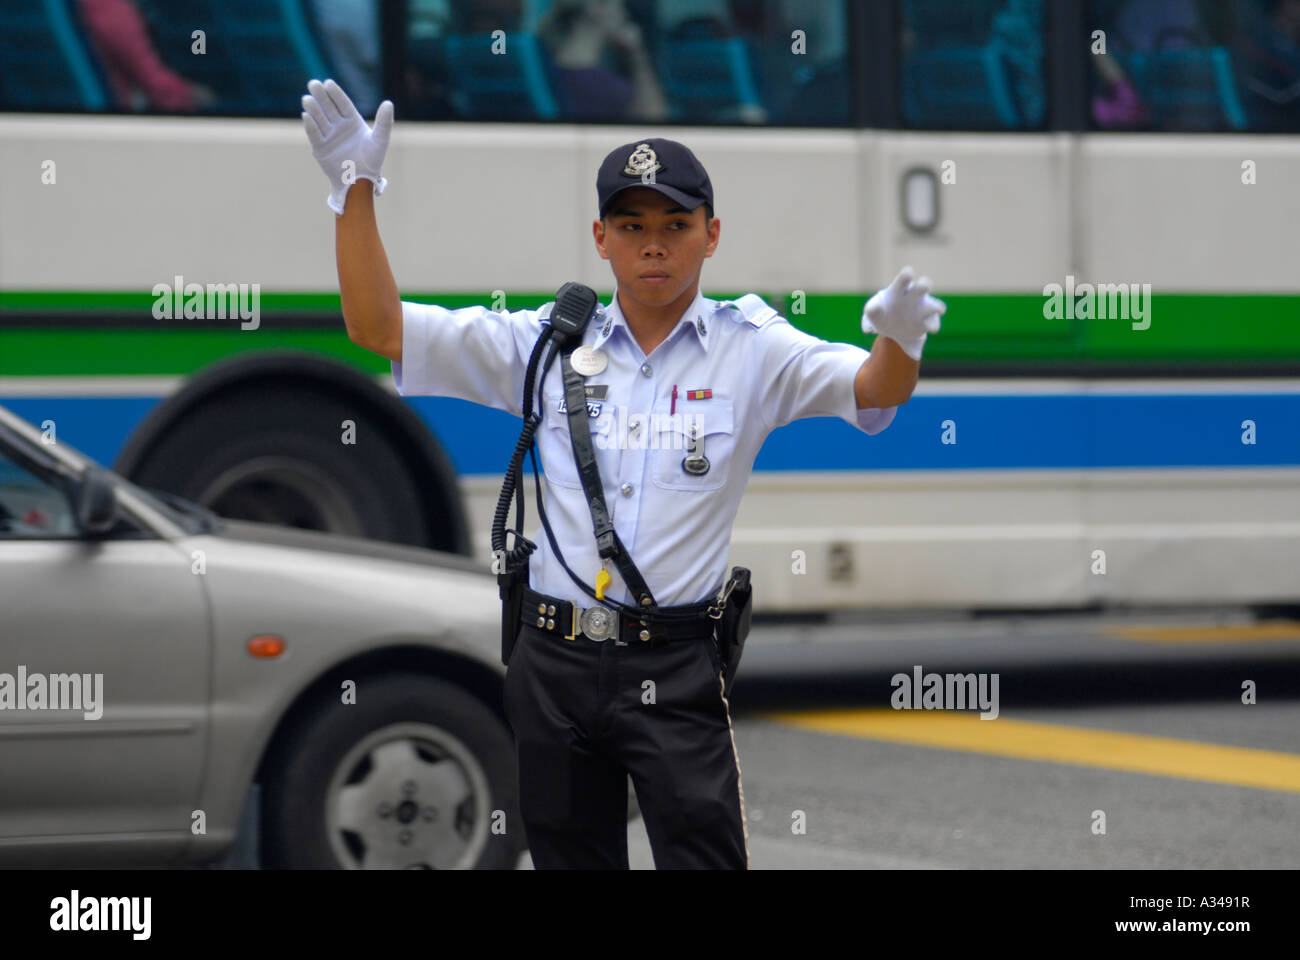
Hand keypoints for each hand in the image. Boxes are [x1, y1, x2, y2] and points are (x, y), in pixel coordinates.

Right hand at [302, 78, 393, 215]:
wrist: (361, 182)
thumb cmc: (372, 161)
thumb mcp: (380, 140)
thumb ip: (384, 122)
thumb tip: (389, 102)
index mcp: (352, 121)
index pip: (342, 104)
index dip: (335, 94)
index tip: (328, 83)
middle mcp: (339, 126)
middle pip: (328, 108)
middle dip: (321, 96)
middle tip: (313, 84)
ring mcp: (328, 136)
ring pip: (320, 119)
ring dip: (313, 109)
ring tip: (308, 99)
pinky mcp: (320, 148)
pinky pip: (314, 134)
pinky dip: (310, 125)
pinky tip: (306, 115)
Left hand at [861, 267, 945, 361]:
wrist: (891, 330)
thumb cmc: (881, 315)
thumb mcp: (872, 314)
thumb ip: (872, 311)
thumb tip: (872, 313)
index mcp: (900, 290)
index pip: (904, 279)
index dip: (907, 276)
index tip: (908, 273)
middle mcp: (914, 296)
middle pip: (924, 285)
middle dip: (924, 285)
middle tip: (923, 286)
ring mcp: (924, 309)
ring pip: (935, 305)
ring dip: (936, 307)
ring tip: (935, 311)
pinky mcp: (929, 322)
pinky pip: (934, 323)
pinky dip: (932, 325)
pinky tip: (929, 328)